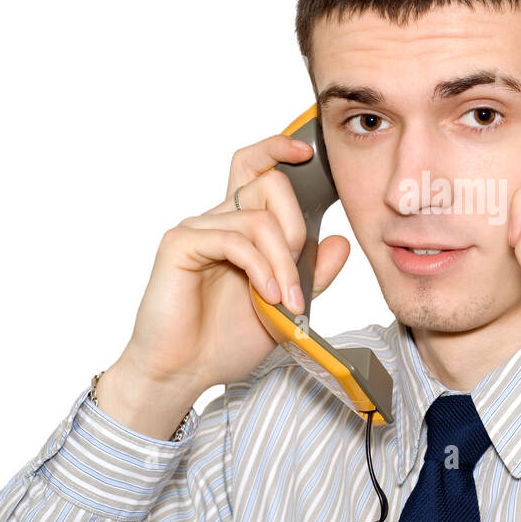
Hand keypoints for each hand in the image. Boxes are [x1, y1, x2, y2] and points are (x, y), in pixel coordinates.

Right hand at [98, 132, 350, 438]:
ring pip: (259, 219)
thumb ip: (313, 275)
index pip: (256, 168)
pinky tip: (267, 295)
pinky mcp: (181, 245)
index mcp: (241, 228)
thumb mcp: (286, 307)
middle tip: (298, 277)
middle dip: (298, 227)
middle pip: (267, 182)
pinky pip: (234, 239)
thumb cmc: (225, 341)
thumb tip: (339, 242)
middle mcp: (219, 220)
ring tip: (286, 300)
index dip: (278, 149)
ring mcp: (198, 229)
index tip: (307, 152)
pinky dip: (260, 268)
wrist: (184, 372)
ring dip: (284, 263)